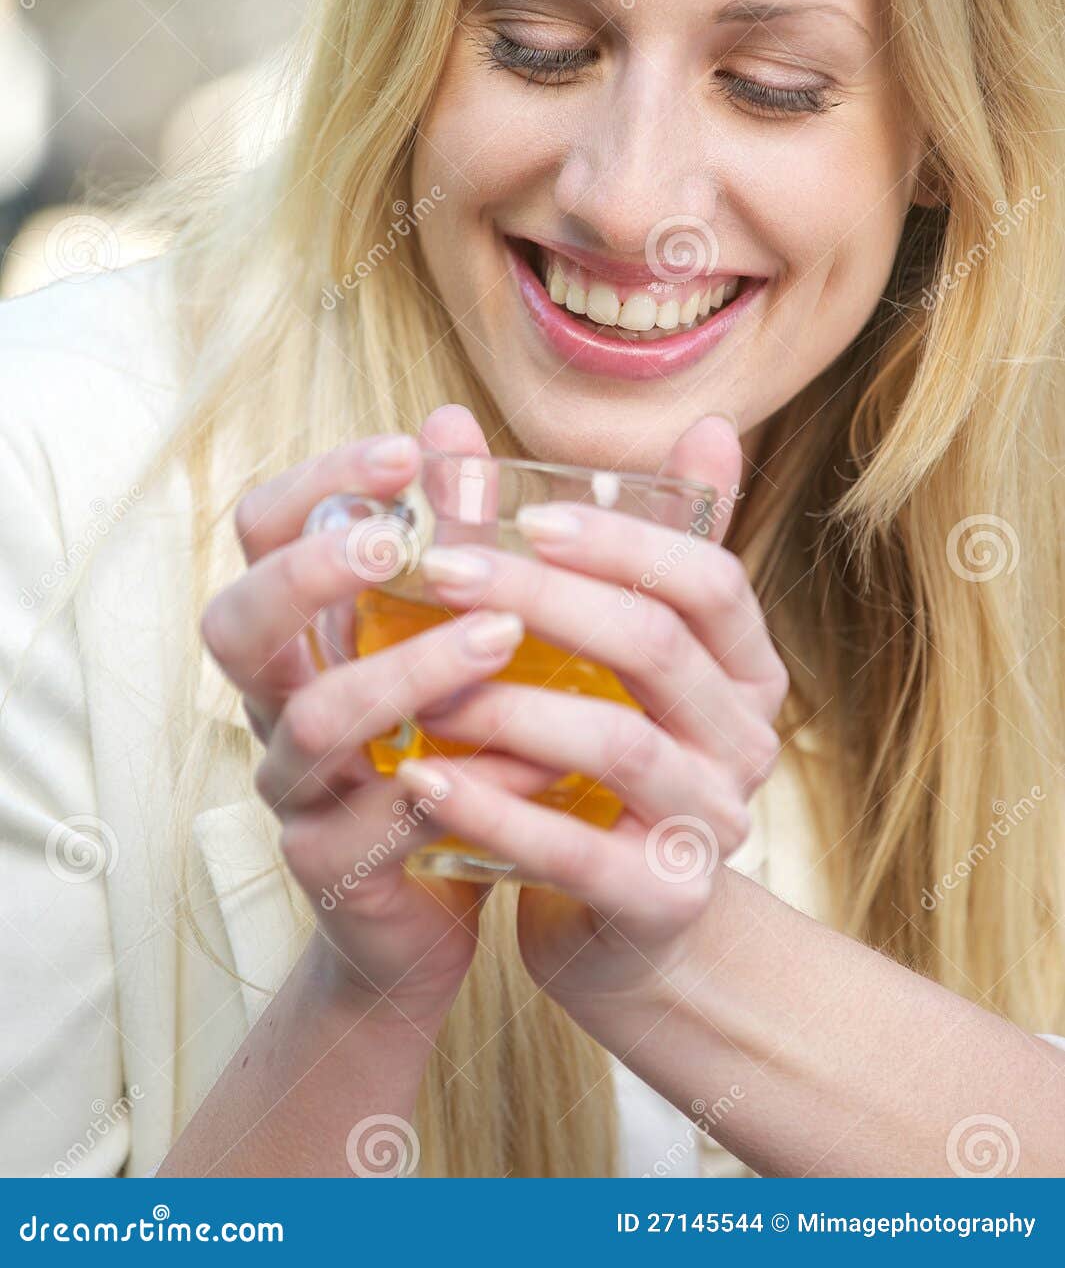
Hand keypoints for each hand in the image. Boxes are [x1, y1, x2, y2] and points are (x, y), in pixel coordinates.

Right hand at [199, 404, 549, 1027]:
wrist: (430, 914)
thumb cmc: (444, 747)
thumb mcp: (448, 631)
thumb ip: (455, 534)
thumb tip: (454, 414)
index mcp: (304, 630)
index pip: (260, 532)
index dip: (317, 478)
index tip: (407, 445)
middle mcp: (279, 702)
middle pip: (234, 622)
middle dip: (309, 572)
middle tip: (394, 539)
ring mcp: (297, 787)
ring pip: (315, 720)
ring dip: (407, 669)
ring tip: (500, 636)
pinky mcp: (334, 867)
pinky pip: (382, 819)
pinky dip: (463, 780)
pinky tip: (538, 757)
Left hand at [390, 415, 788, 1013]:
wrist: (625, 926)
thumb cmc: (610, 766)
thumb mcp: (626, 657)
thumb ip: (640, 547)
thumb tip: (694, 415)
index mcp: (745, 668)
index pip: (708, 578)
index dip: (619, 541)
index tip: (523, 517)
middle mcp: (745, 742)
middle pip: (653, 644)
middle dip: (539, 599)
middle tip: (438, 573)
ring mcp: (713, 826)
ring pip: (616, 740)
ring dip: (507, 701)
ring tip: (422, 677)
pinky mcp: (663, 901)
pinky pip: (574, 849)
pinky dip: (491, 807)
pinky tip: (419, 777)